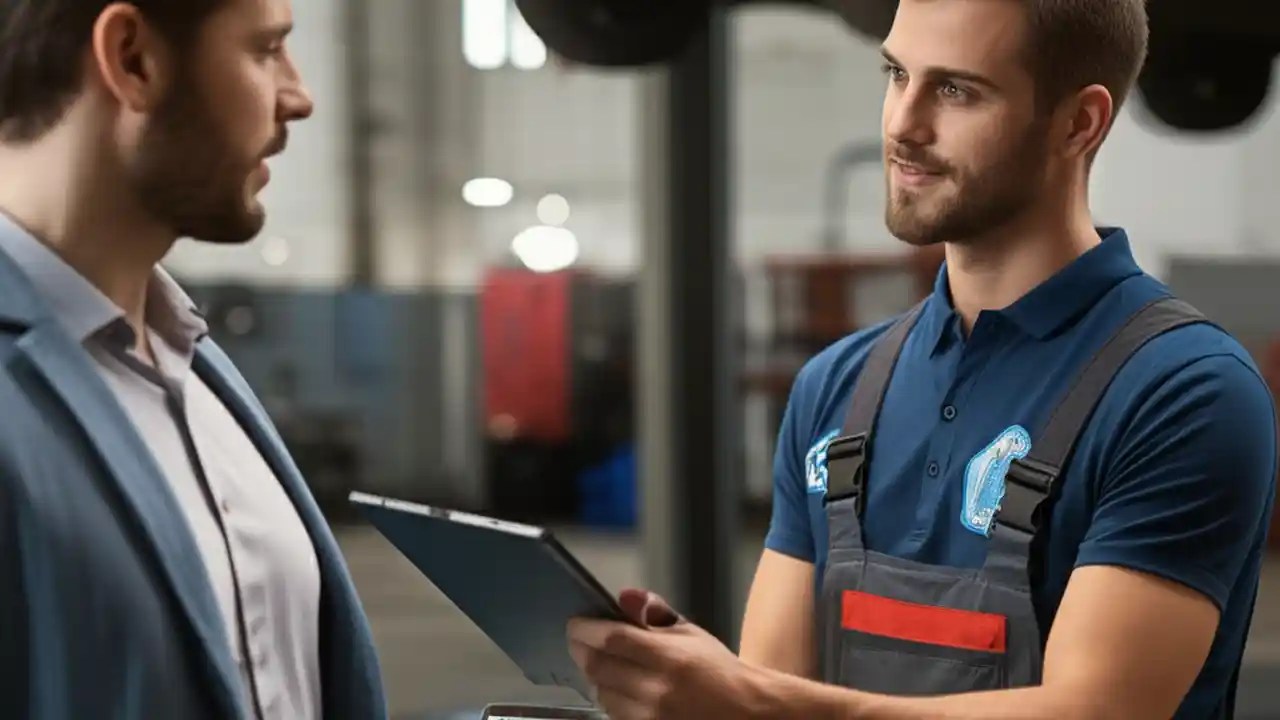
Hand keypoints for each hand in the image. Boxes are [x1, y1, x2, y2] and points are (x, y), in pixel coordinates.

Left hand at [567, 589, 769, 719]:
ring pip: (602, 694)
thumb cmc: (718, 670)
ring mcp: (651, 718)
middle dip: (583, 651)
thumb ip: (656, 613)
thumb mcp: (691, 633)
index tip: (575, 624)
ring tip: (603, 664)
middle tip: (579, 641)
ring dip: (597, 677)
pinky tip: (619, 689)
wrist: (747, 713)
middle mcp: (656, 690)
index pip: (612, 639)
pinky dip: (611, 699)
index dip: (586, 630)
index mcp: (669, 658)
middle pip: (599, 668)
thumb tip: (624, 596)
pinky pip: (615, 715)